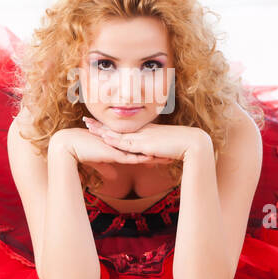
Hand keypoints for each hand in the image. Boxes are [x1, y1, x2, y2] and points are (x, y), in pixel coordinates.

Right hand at [49, 126, 159, 165]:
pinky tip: (152, 158)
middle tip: (175, 152)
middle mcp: (120, 145)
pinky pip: (129, 157)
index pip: (140, 148)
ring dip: (155, 155)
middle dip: (160, 151)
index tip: (165, 152)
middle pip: (145, 148)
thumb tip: (113, 176)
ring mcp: (117, 148)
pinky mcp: (111, 153)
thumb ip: (107, 167)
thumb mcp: (98, 162)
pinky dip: (141, 158)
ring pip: (141, 153)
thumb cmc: (81, 151)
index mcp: (119, 145)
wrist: (68, 145)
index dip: (152, 150)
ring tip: (170, 158)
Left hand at [82, 116, 209, 161]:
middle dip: (100, 125)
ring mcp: (142, 136)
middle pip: (116, 128)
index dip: (109, 126)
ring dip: (102, 130)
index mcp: (144, 132)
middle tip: (85, 120)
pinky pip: (126, 142)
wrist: (192, 142)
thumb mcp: (163, 150)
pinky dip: (114, 139)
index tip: (98, 123)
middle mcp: (141, 132)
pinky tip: (104, 138)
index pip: (123, 129)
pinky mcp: (145, 143)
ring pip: (117, 133)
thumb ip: (153, 153)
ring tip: (87, 126)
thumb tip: (148, 157)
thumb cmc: (180, 147)